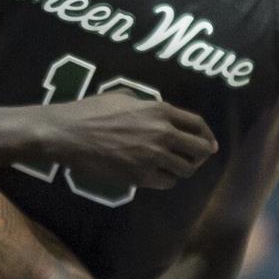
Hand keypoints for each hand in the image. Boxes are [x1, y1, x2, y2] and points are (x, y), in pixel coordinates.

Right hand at [43, 92, 217, 189]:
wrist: (69, 134)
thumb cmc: (91, 110)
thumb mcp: (123, 96)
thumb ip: (145, 104)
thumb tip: (154, 112)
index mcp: (159, 111)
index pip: (197, 124)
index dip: (207, 134)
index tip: (209, 142)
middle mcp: (162, 133)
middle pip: (199, 149)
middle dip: (201, 154)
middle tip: (196, 158)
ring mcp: (152, 157)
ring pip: (186, 169)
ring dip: (184, 169)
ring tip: (175, 167)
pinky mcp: (140, 176)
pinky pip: (167, 182)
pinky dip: (167, 180)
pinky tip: (158, 175)